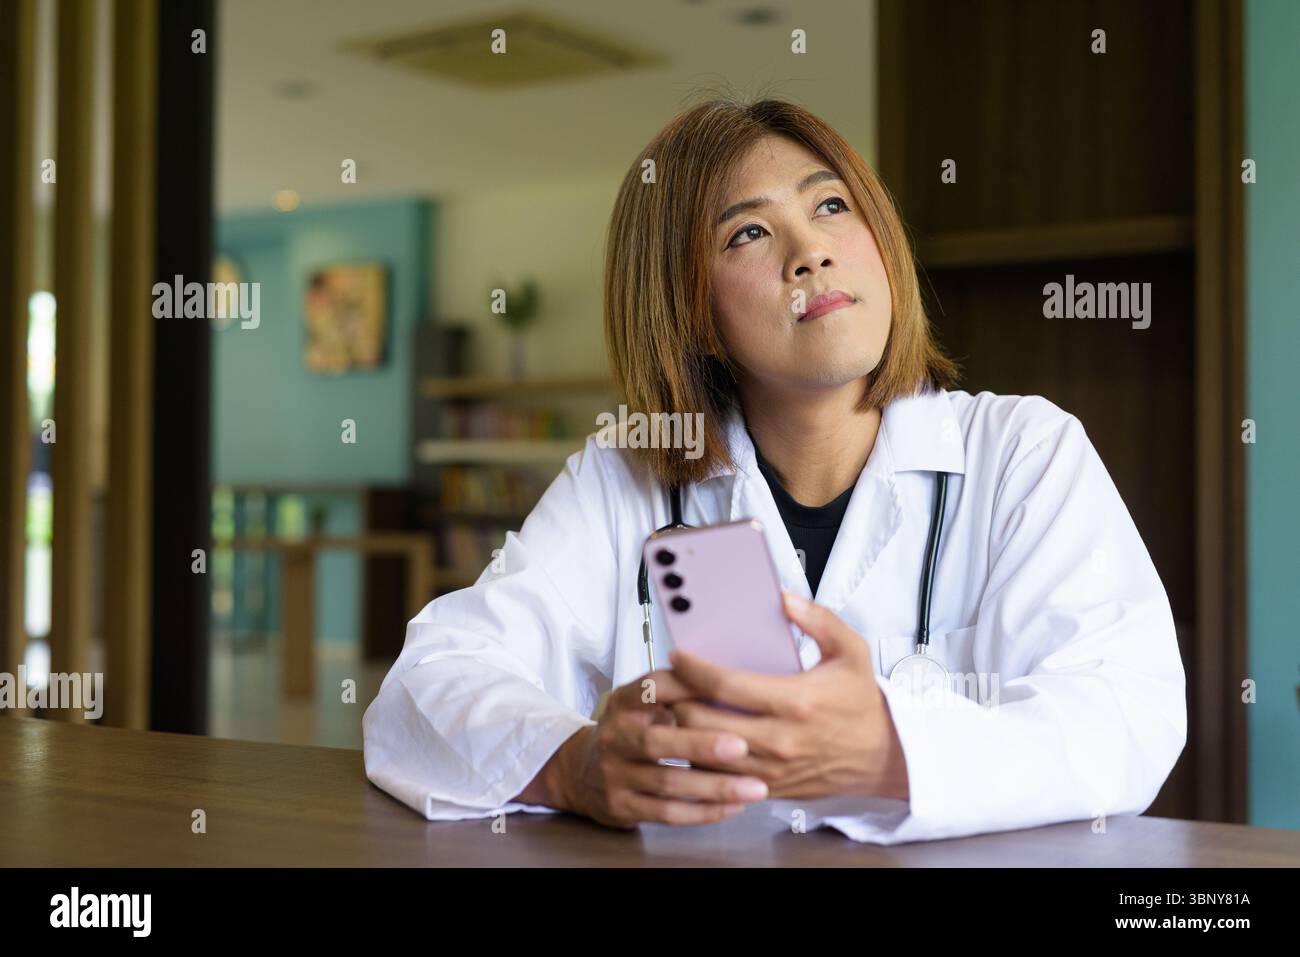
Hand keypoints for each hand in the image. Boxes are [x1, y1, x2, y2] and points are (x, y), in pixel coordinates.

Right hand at [541, 668, 771, 828]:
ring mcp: (615, 774)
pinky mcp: (622, 806)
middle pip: (656, 741)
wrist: (580, 773)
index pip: (653, 688)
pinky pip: (667, 813)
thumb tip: (733, 679)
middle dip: (701, 745)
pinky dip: (703, 812)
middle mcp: (614, 736)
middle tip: (742, 746)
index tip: (726, 691)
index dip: (687, 687)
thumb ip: (676, 691)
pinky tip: (733, 807)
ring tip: (754, 787)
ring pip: (667, 783)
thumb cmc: (628, 732)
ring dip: (714, 786)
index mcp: (623, 702)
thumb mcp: (640, 704)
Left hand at [667, 591, 909, 801]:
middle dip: (677, 698)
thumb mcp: (851, 651)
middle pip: (702, 720)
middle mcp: (779, 738)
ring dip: (682, 728)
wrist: (881, 757)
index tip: (678, 655)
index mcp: (796, 701)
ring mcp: (770, 768)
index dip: (692, 668)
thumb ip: (819, 620)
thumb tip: (785, 599)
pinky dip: (700, 756)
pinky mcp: (767, 787)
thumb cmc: (861, 703)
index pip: (725, 684)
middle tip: (668, 681)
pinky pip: (717, 775)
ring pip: (703, 750)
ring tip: (675, 705)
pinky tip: (695, 737)